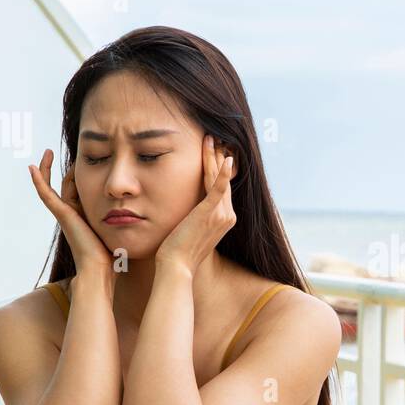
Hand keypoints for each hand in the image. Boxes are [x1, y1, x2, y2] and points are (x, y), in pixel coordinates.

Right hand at [29, 148, 113, 277]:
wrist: (99, 269)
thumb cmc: (113, 256)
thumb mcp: (120, 230)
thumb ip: (125, 220)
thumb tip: (143, 214)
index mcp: (85, 216)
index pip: (81, 190)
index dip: (84, 175)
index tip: (92, 160)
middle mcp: (73, 214)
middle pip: (69, 185)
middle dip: (70, 169)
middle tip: (76, 153)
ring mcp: (65, 214)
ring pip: (57, 186)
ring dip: (51, 169)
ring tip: (48, 152)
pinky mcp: (61, 215)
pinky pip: (46, 194)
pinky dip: (39, 180)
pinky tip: (33, 166)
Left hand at [154, 134, 235, 275]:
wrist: (176, 266)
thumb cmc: (177, 252)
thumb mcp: (191, 230)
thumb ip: (195, 216)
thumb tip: (188, 207)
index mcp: (224, 219)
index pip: (221, 187)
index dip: (217, 168)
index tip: (213, 152)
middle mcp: (228, 216)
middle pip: (222, 180)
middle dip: (217, 157)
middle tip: (213, 138)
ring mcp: (221, 215)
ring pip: (218, 179)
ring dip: (214, 157)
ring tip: (210, 139)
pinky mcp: (210, 213)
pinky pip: (218, 188)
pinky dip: (222, 172)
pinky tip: (225, 158)